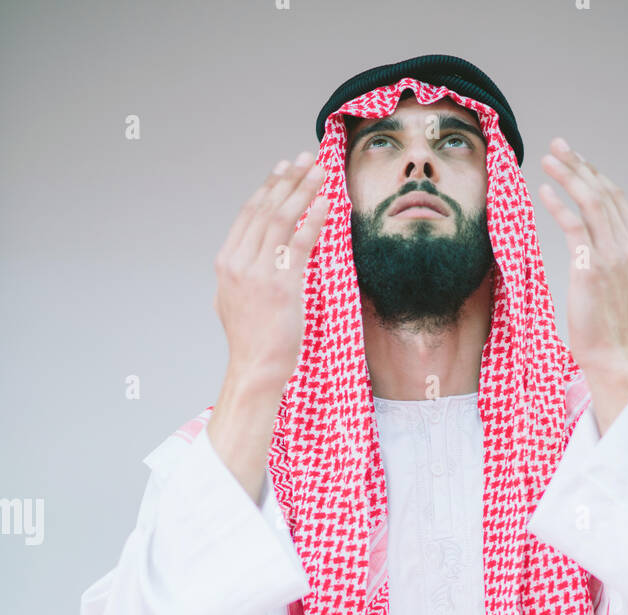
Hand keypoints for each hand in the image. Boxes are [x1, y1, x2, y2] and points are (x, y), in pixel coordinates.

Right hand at [213, 151, 330, 390]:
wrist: (255, 368)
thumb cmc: (252, 341)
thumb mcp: (232, 302)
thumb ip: (239, 276)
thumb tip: (250, 261)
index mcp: (226, 262)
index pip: (248, 214)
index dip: (268, 188)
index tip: (283, 169)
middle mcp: (239, 262)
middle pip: (265, 209)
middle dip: (288, 180)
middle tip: (306, 158)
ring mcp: (259, 273)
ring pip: (282, 218)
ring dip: (303, 190)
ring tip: (321, 171)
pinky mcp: (282, 285)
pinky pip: (300, 241)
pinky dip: (314, 218)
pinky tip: (326, 202)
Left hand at [539, 138, 627, 392]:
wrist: (610, 352)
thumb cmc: (606, 323)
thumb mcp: (615, 282)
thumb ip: (610, 256)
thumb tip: (594, 241)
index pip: (615, 198)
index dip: (594, 173)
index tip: (575, 158)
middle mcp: (627, 245)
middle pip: (604, 191)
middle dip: (579, 164)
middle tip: (558, 145)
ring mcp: (612, 256)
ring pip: (592, 202)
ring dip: (569, 176)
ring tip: (548, 159)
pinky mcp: (591, 268)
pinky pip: (575, 227)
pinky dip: (560, 205)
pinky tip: (544, 191)